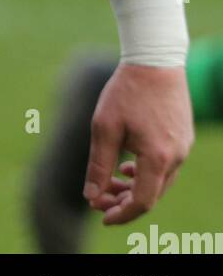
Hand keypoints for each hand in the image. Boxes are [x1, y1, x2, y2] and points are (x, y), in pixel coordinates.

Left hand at [84, 63, 193, 224]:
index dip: (121, 214)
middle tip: (99, 198)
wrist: (155, 59)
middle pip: (152, 195)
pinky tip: (128, 166)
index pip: (142, 202)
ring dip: (135, 187)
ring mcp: (183, 148)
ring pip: (160, 182)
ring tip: (111, 182)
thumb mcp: (104, 127)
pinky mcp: (184, 138)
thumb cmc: (126, 91)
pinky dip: (147, 173)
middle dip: (124, 201)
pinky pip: (167, 167)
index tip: (102, 216)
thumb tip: (91, 196)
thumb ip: (99, 164)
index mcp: (157, 157)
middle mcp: (176, 157)